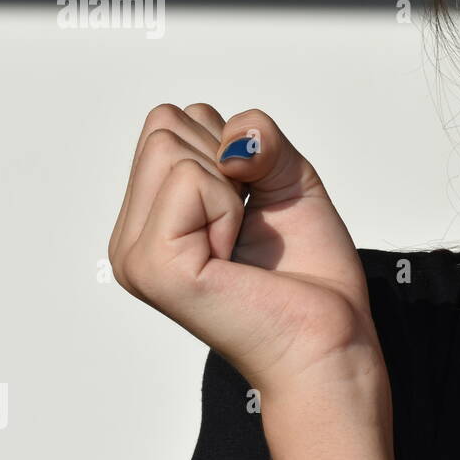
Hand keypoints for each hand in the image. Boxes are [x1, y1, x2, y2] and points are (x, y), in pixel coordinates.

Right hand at [108, 103, 383, 393]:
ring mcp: (134, 254)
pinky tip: (233, 255)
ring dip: (229, 187)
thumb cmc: (309, 274)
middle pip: (163, 126)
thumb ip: (259, 136)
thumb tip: (236, 140)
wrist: (328, 338)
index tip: (248, 205)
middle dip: (225, 161)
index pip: (167, 122)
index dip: (227, 147)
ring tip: (239, 241)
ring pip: (170, 145)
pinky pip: (190, 180)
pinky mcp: (154, 266)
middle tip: (246, 224)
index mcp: (151, 218)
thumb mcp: (288, 176)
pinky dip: (229, 206)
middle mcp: (131, 238)